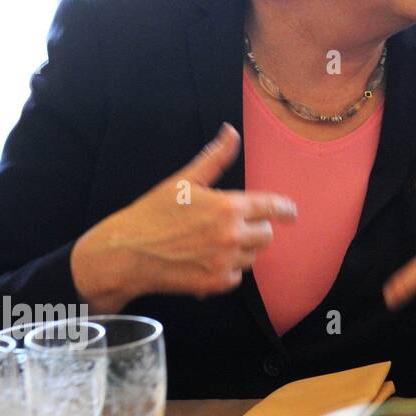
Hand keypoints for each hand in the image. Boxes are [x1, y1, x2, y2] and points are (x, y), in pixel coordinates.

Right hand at [70, 124, 297, 312]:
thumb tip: (231, 131)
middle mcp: (231, 235)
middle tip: (231, 226)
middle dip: (255, 228)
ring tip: (211, 243)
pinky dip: (226, 270)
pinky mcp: (216, 284)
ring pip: (253, 256)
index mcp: (227, 207)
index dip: (286, 210)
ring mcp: (225, 262)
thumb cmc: (152, 213)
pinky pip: (237, 276)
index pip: (272, 207)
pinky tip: (204, 261)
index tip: (291, 213)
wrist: (124, 254)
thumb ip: (215, 158)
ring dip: (241, 249)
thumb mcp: (184, 181)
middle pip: (266, 234)